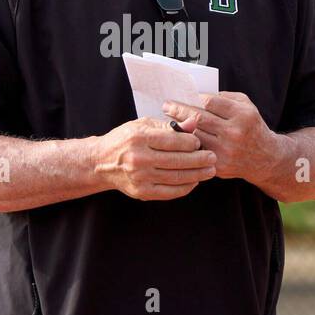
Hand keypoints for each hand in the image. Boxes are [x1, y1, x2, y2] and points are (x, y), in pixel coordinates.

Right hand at [94, 116, 215, 199]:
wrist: (101, 162)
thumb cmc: (124, 140)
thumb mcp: (143, 125)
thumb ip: (169, 126)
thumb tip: (194, 122)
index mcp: (140, 138)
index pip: (173, 141)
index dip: (191, 142)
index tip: (200, 142)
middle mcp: (139, 158)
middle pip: (178, 160)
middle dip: (200, 159)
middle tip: (212, 157)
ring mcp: (140, 177)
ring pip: (176, 177)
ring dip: (197, 175)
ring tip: (209, 170)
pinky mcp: (142, 192)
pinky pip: (169, 192)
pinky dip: (185, 187)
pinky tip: (194, 181)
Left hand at [161, 92, 276, 183]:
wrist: (265, 159)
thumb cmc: (251, 127)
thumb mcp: (247, 106)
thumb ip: (225, 97)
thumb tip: (198, 94)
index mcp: (242, 115)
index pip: (211, 102)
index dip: (195, 98)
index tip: (184, 95)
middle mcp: (235, 133)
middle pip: (199, 118)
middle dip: (179, 110)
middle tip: (166, 105)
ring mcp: (227, 151)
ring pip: (195, 136)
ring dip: (179, 127)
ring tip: (170, 120)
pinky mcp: (220, 166)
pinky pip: (197, 152)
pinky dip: (186, 144)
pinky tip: (178, 138)